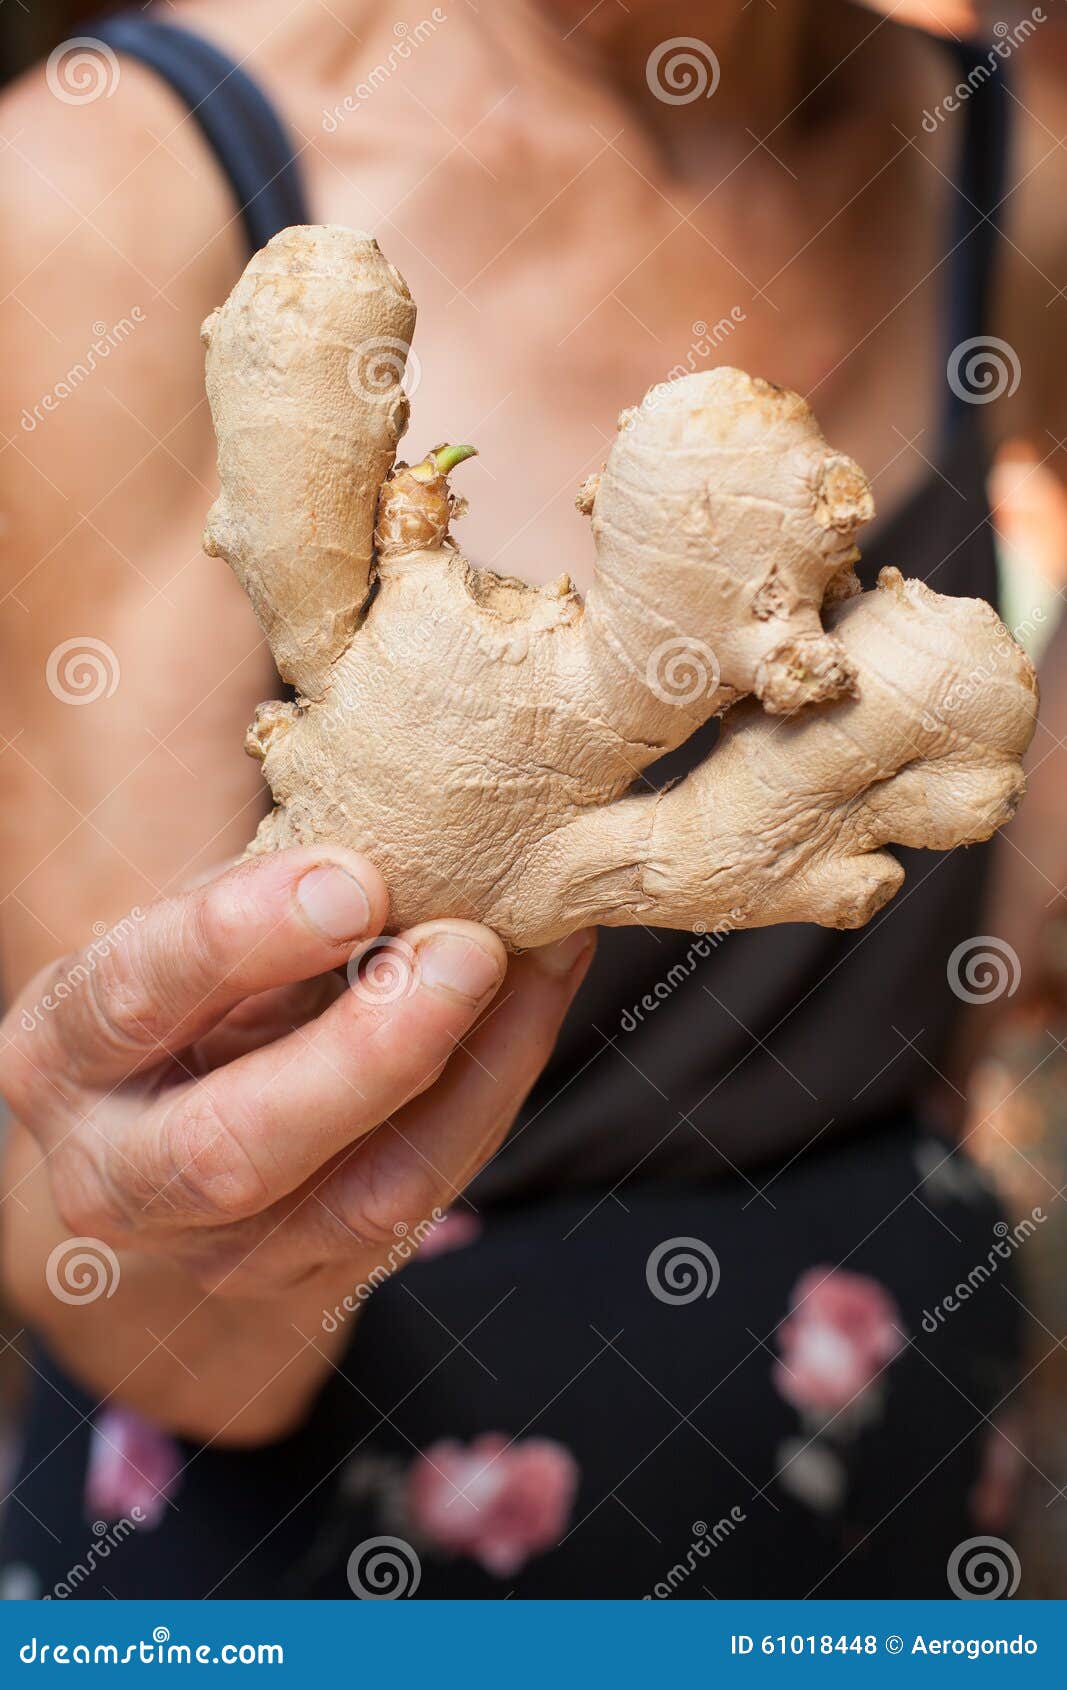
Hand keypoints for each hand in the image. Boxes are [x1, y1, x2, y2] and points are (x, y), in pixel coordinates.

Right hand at [0, 848, 592, 1301]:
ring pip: (362, 1196)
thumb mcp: (181, 933)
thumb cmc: (187, 995)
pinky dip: (496, 1090)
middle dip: (367, 1052)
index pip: (133, 999)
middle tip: (467, 950)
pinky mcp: (316, 1282)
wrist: (171, 1138)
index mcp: (62, 1056)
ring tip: (534, 959)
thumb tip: (398, 843)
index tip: (354, 880)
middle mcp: (118, 1175)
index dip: (240, 939)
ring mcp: (220, 1251)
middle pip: (235, 1147)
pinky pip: (426, 1198)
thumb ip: (258, 901)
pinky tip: (539, 994)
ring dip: (469, 1073)